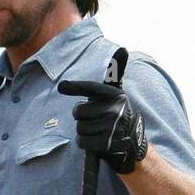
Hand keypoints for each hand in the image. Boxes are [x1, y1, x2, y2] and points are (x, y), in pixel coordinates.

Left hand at [58, 59, 147, 173]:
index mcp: (116, 95)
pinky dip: (84, 142)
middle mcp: (115, 109)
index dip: (75, 87)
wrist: (133, 141)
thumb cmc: (118, 114)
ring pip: (79, 127)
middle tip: (91, 119)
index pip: (91, 88)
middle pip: (79, 111)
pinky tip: (93, 140)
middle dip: (81, 116)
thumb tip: (123, 50)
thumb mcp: (117, 95)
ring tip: (95, 130)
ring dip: (83, 130)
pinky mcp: (107, 144)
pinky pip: (82, 141)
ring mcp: (111, 127)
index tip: (61, 86)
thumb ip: (115, 73)